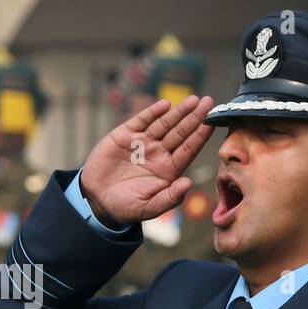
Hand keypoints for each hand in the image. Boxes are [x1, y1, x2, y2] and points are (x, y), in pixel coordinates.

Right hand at [78, 95, 215, 226]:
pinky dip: (152, 112)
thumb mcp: (148, 208)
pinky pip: (141, 121)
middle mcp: (158, 153)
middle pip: (180, 132)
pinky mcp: (124, 136)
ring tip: (193, 100)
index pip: (188, 150)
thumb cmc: (124, 207)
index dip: (200, 136)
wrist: (95, 200)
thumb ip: (169, 198)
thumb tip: (188, 183)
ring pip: (164, 124)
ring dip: (178, 112)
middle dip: (194, 118)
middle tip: (208, 102)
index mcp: (168, 170)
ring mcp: (142, 143)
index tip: (212, 123)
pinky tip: (165, 105)